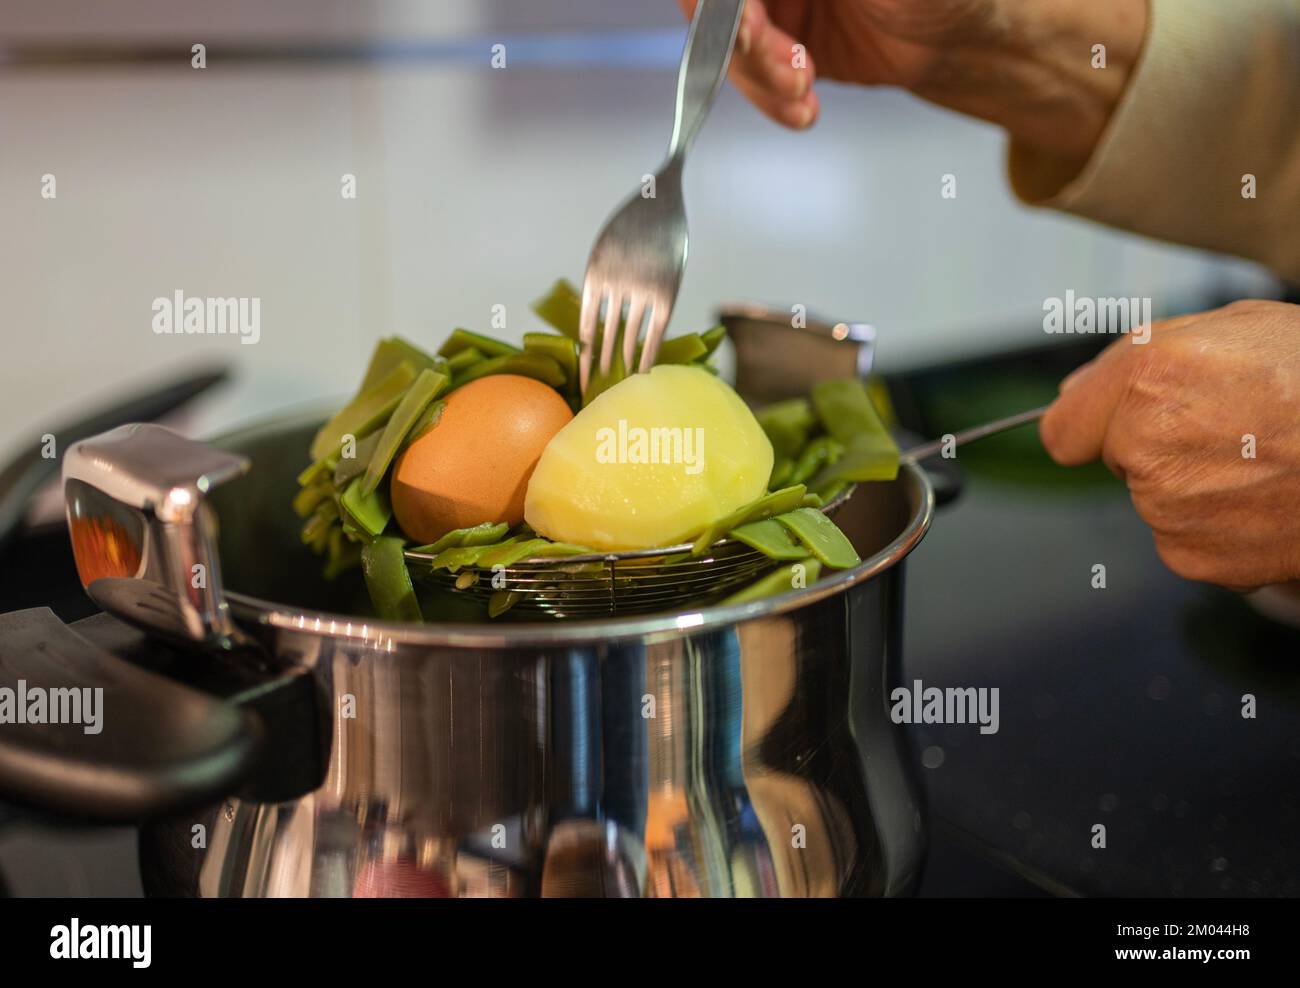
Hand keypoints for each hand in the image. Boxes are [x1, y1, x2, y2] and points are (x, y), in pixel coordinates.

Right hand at [678, 0, 1146, 166]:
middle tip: (785, 64)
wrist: (969, 39)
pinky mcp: (780, 43)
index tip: (740, 19)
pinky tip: (801, 109)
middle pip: (716, 3)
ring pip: (727, 40)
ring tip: (802, 91)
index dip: (721, 1)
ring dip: (758, 75)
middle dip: (746, 38)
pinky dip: (770, 98)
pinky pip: (750, 75)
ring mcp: (777, 0)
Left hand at [1040, 300, 1299, 589]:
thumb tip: (1073, 394)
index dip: (1092, 424)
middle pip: (1122, 461)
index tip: (1110, 427)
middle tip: (1239, 432)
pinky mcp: (1194, 556)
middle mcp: (1146, 441)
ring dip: (1196, 489)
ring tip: (1268, 464)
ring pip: (1158, 501)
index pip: (1064, 427)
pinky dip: (1221, 530)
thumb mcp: (1240, 328)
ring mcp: (1167, 505)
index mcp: (1150, 374)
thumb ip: (1143, 357)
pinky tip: (1270, 502)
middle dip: (1162, 448)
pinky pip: (1187, 541)